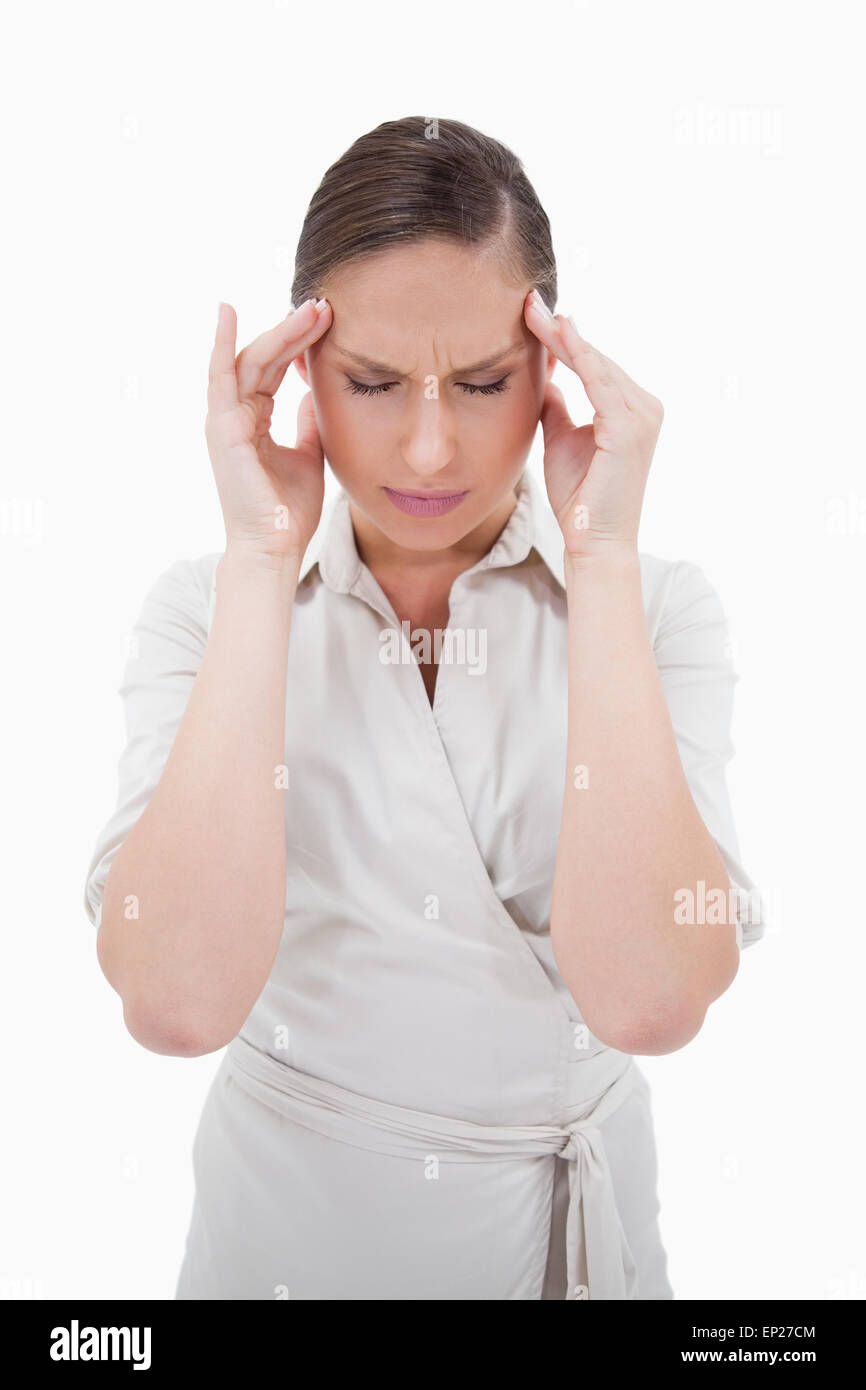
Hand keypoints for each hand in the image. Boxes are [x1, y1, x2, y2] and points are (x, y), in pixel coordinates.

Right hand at [205, 298, 331, 563]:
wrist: (275, 547)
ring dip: (280, 332)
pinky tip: (227, 311)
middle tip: (325, 305)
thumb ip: (309, 423)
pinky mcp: (222, 428)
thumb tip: (316, 393)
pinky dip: (220, 343)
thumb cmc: (289, 511)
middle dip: (294, 330)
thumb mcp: (309, 455)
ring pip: (249, 360)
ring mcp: (224, 420)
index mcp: (252, 421)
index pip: (274, 368)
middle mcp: (233, 415)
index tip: (328, 320)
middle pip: (262, 358)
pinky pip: (220, 377)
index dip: (299, 343)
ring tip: (312, 309)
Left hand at [524, 289, 663, 558]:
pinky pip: (600, 382)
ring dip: (564, 336)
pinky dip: (580, 355)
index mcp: (630, 408)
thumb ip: (558, 404)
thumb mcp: (562, 437)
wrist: (593, 540)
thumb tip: (545, 372)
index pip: (591, 363)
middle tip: (527, 300)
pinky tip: (558, 333)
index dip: (561, 337)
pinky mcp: (630, 429)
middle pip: (595, 357)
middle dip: (559, 329)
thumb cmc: (579, 496)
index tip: (530, 312)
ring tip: (532, 311)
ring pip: (596, 364)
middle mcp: (644, 407)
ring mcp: (642, 417)